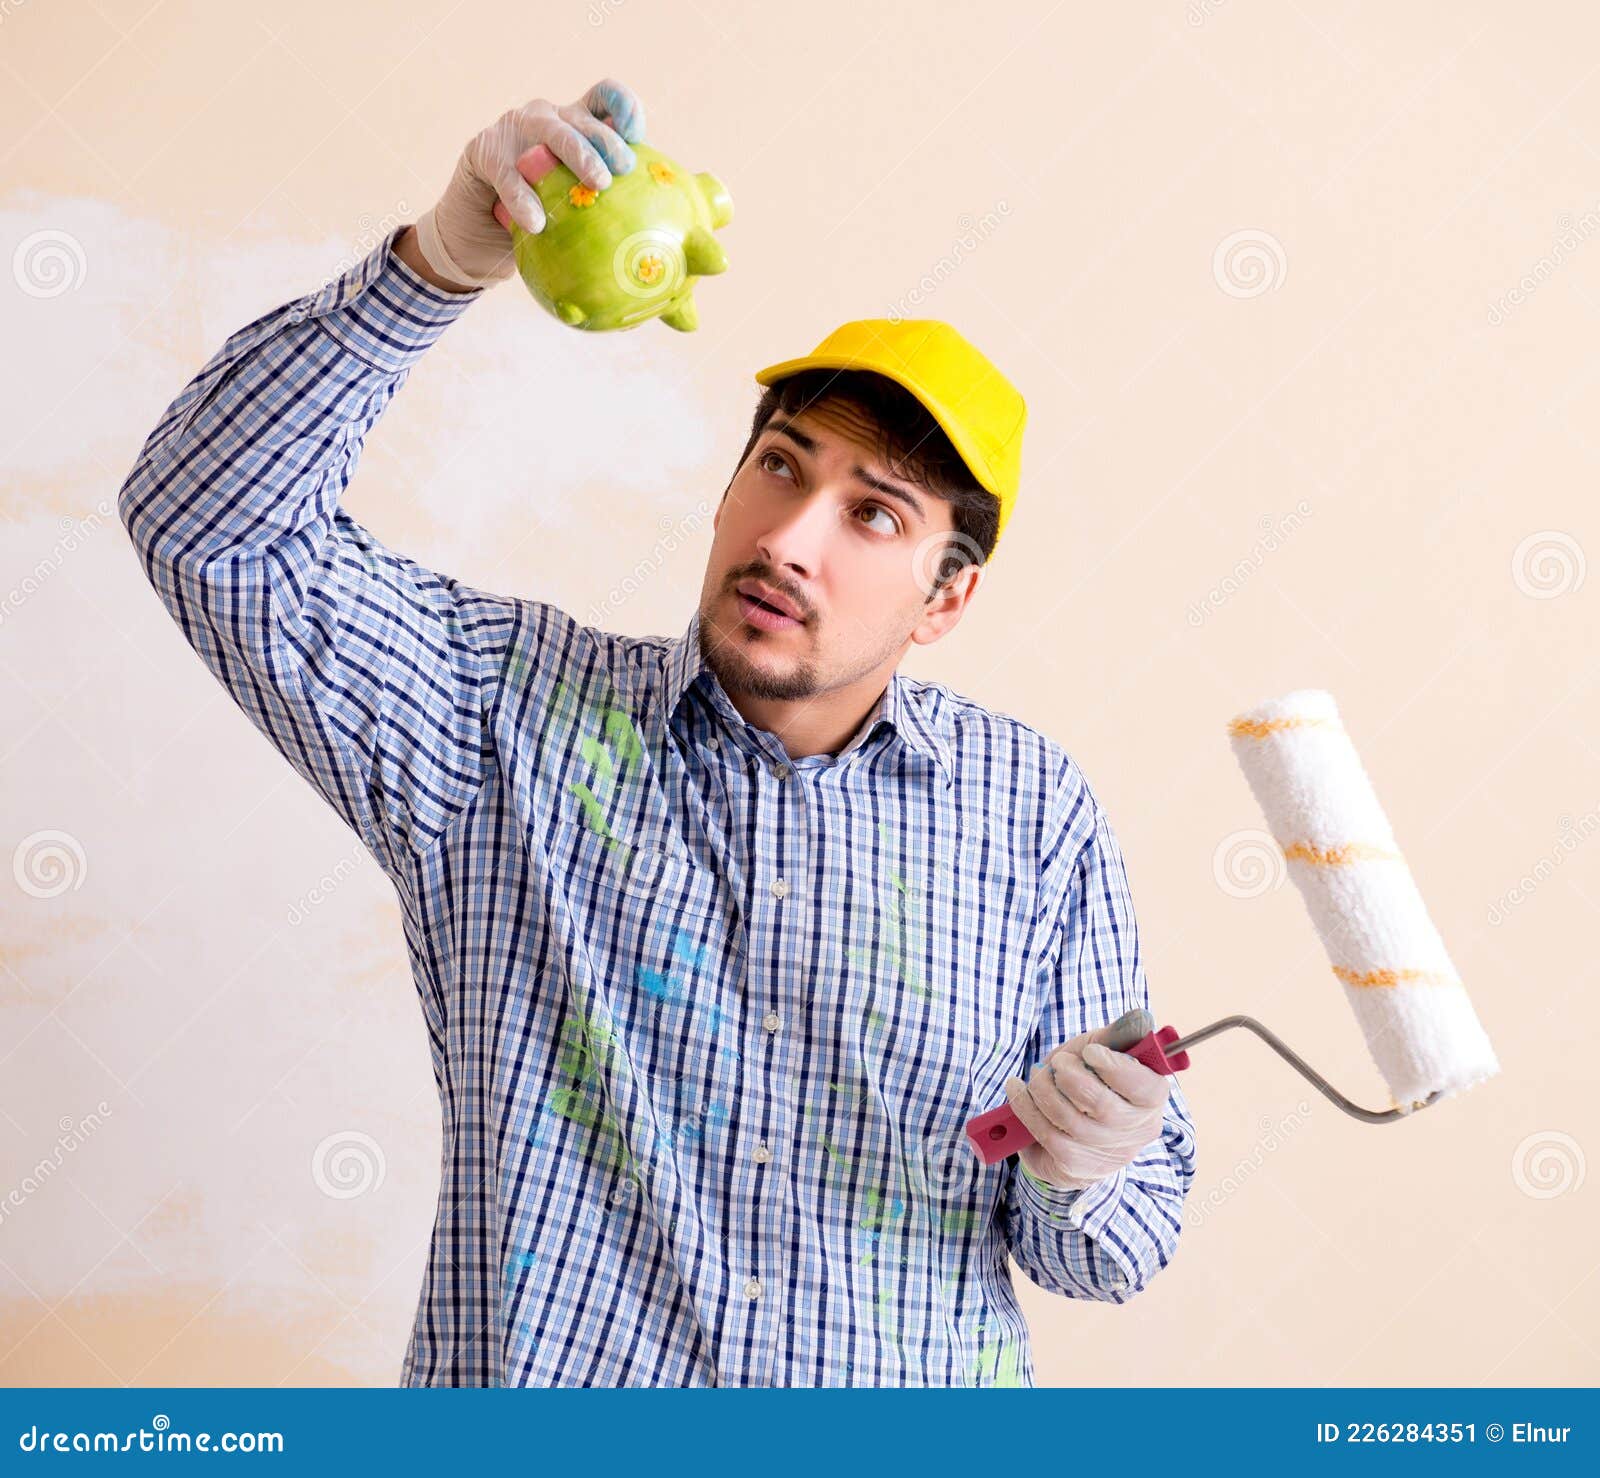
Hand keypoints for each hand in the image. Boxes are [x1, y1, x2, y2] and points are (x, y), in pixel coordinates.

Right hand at [411, 78, 647, 289]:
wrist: (477, 238)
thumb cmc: (539, 229)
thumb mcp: (578, 217)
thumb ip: (616, 217)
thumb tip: (679, 254)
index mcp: (575, 126)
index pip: (603, 99)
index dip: (623, 106)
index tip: (637, 134)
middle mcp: (547, 119)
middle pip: (582, 119)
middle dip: (607, 141)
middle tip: (623, 170)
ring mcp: (513, 129)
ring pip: (551, 132)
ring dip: (578, 154)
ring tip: (598, 184)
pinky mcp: (483, 150)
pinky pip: (507, 173)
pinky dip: (523, 199)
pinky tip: (538, 223)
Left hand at [1003, 1021, 1171, 1191]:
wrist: (1068, 1126)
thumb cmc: (1090, 1080)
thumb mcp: (1102, 1053)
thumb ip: (1115, 1037)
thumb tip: (1138, 1019)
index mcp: (1150, 1099)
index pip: (1146, 1088)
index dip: (1116, 1068)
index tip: (1090, 1053)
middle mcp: (1135, 1130)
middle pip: (1102, 1105)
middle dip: (1070, 1077)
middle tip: (1057, 1063)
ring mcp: (1107, 1152)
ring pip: (1069, 1119)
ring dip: (1043, 1089)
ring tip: (1037, 1075)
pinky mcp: (1077, 1165)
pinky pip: (1046, 1133)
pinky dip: (1025, 1107)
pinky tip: (1017, 1091)